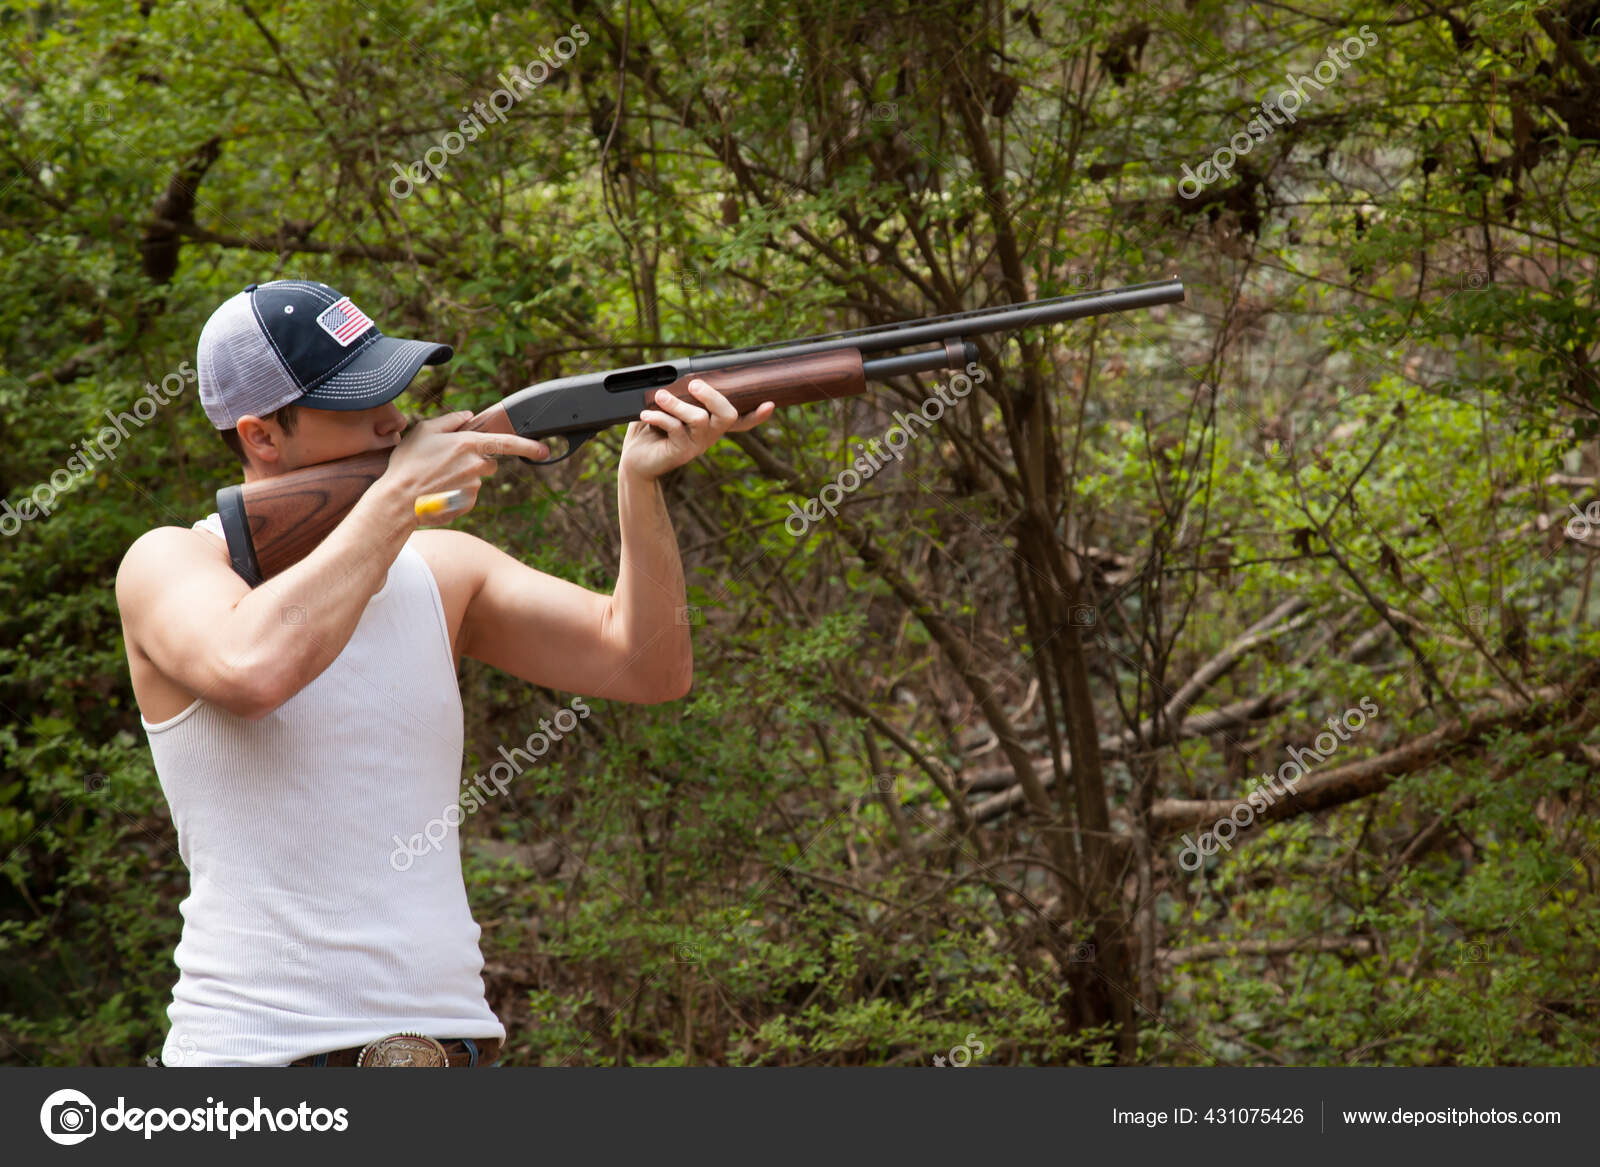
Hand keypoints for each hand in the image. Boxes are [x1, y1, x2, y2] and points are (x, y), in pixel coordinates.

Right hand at [384, 411, 550, 524]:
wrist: (398, 500)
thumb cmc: (409, 463)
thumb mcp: (424, 430)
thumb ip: (451, 419)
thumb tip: (469, 415)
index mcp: (469, 444)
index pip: (508, 443)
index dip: (529, 446)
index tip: (544, 450)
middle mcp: (476, 465)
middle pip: (488, 461)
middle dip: (474, 460)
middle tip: (445, 463)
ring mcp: (474, 486)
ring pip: (476, 478)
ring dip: (462, 477)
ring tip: (435, 478)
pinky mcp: (469, 503)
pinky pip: (468, 494)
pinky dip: (456, 492)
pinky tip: (438, 491)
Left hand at [619, 379, 774, 481]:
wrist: (635, 461)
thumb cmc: (651, 430)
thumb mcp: (665, 408)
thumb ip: (676, 393)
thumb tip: (676, 375)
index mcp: (710, 424)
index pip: (740, 420)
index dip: (757, 415)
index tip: (770, 404)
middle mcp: (709, 435)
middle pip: (727, 414)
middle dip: (713, 396)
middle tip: (694, 385)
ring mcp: (697, 445)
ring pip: (698, 419)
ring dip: (677, 404)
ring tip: (660, 396)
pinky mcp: (681, 452)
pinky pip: (675, 428)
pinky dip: (659, 417)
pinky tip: (646, 414)